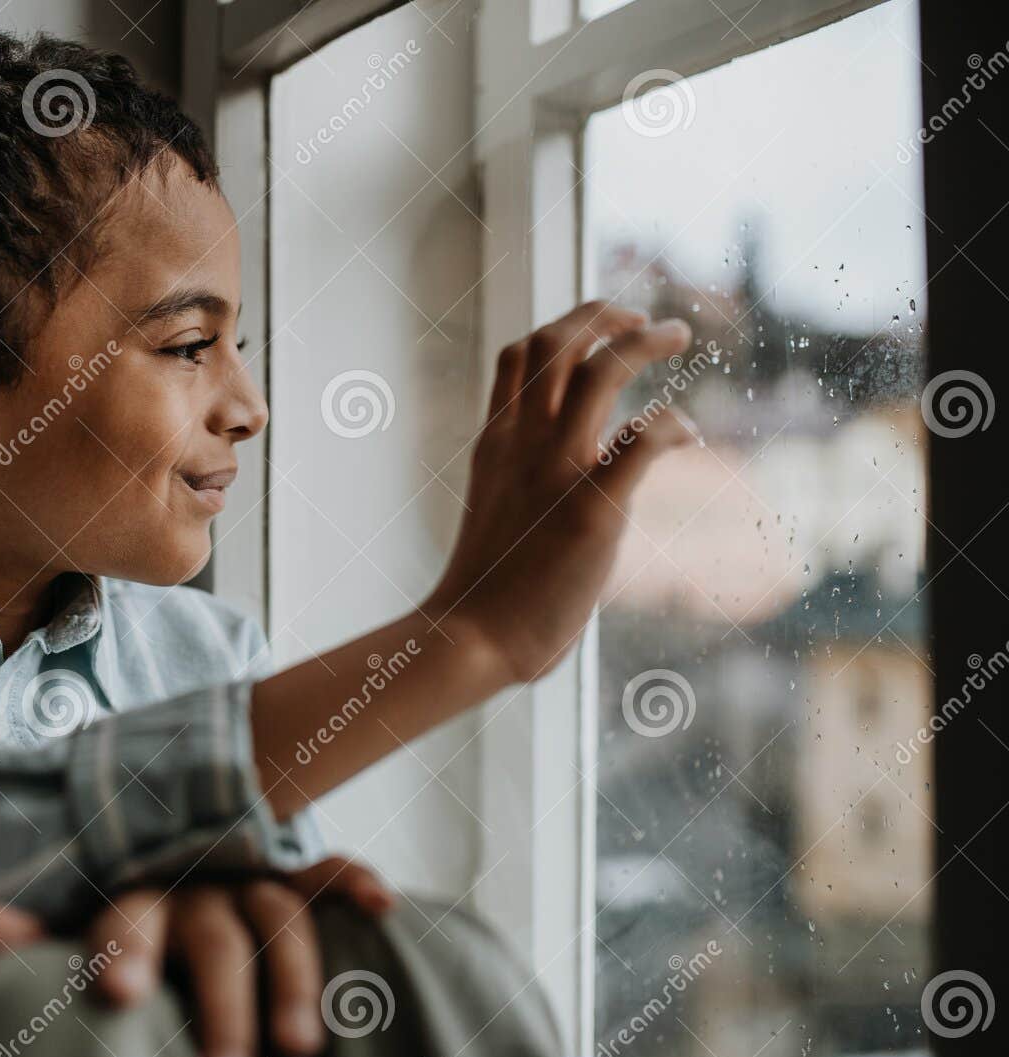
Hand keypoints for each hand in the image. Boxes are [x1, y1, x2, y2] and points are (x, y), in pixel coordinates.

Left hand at [0, 856, 391, 1056]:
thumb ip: (30, 934)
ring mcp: (247, 883)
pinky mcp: (291, 883)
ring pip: (279, 920)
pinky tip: (380, 904)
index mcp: (132, 899)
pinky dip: (352, 881)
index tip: (117, 996)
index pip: (127, 920)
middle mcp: (194, 887)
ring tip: (301, 1049)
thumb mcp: (70, 928)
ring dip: (294, 977)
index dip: (124, 952)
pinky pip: (324, 875)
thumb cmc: (114, 924)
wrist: (157, 852)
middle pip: (214, 939)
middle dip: (223, 1002)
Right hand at [425, 301, 696, 682]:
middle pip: (557, 340)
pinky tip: (687, 434)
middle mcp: (523, 441)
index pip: (520, 354)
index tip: (598, 330)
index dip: (564, 328)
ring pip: (602, 368)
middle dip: (604, 314)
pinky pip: (643, 437)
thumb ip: (522, 477)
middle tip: (642, 319)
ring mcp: (557, 469)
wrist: (474, 637)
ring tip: (676, 336)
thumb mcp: (495, 508)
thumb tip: (562, 480)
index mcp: (495, 442)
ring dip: (646, 342)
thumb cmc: (486, 590)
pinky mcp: (594, 507)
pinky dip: (671, 423)